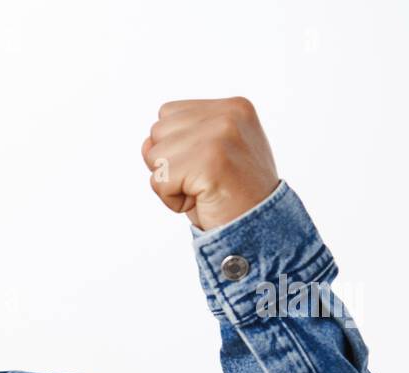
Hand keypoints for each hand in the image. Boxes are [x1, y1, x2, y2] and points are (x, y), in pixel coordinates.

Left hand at [141, 97, 279, 230]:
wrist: (262, 228)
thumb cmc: (231, 196)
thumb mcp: (207, 156)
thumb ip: (179, 139)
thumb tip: (146, 144)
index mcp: (232, 107)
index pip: (168, 114)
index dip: (175, 147)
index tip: (204, 166)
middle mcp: (228, 114)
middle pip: (158, 131)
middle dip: (170, 164)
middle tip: (203, 181)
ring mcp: (221, 135)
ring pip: (155, 156)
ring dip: (171, 184)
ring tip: (203, 191)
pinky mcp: (210, 161)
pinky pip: (160, 181)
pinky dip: (173, 201)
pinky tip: (201, 201)